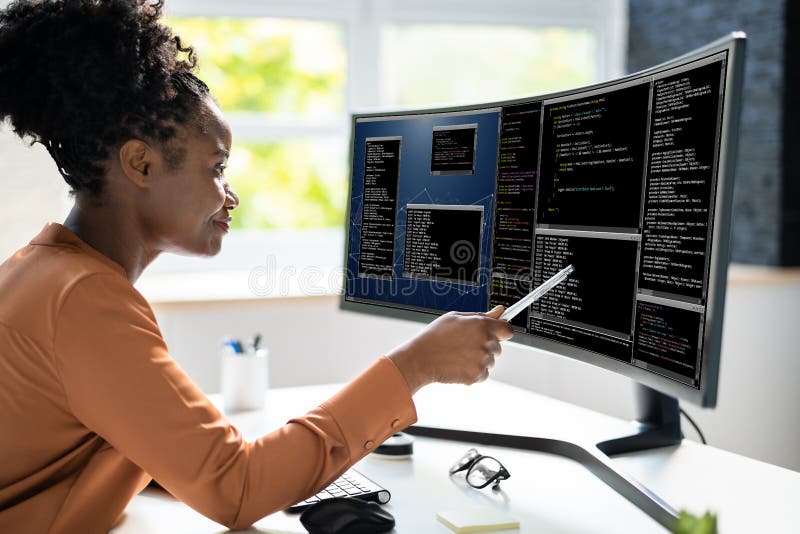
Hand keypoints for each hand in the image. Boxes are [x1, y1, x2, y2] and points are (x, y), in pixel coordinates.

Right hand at [387, 305, 513, 393]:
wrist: (420, 359)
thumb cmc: (435, 336)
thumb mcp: (456, 318)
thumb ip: (481, 315)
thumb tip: (499, 311)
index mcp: (482, 325)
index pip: (507, 330)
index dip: (501, 332)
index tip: (496, 334)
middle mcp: (485, 342)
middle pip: (498, 347)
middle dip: (485, 346)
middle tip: (464, 345)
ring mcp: (482, 360)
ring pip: (490, 361)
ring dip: (479, 360)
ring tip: (458, 355)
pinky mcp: (477, 375)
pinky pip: (483, 374)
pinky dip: (473, 372)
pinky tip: (458, 365)